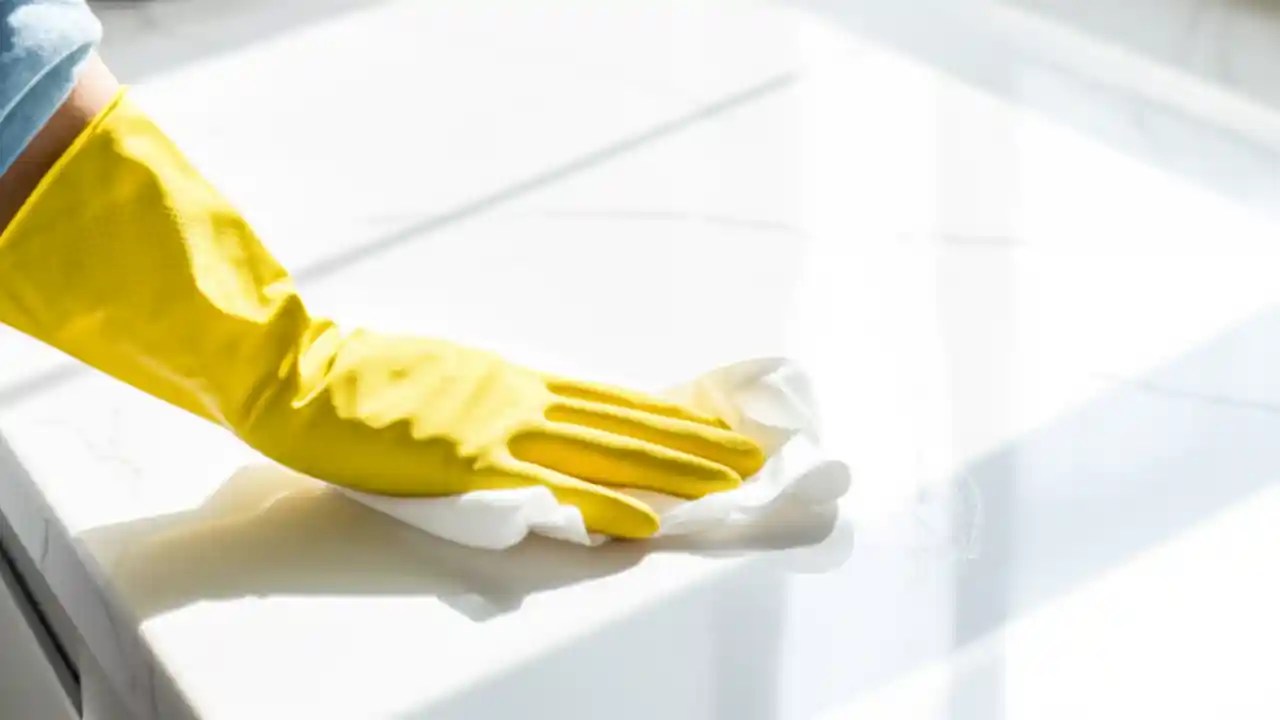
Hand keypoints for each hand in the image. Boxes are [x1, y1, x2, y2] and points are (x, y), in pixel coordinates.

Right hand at [238, 329, 765, 537]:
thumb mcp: (441, 373)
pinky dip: (606, 506)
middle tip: (748, 456)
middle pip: (625, 424)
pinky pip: (553, 492)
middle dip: (691, 444)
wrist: (298, 374)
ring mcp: (499, 431)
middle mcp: (521, 399)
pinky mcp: (470, 465)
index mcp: (512, 379)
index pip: (609, 402)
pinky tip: (649, 518)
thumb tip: (529, 411)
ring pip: (608, 453)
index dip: (664, 418)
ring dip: (672, 471)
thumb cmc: (356, 377)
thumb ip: (490, 396)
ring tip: (727, 482)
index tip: (707, 428)